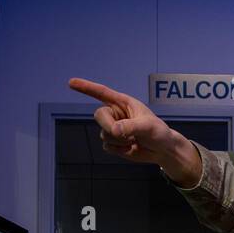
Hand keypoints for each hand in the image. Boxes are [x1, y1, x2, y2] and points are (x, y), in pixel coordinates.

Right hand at [68, 78, 201, 185]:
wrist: (163, 150)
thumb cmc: (159, 132)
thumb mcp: (148, 127)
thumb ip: (130, 127)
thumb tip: (114, 130)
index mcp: (123, 103)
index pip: (102, 93)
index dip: (86, 87)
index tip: (71, 82)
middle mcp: (116, 114)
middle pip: (99, 116)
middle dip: (108, 126)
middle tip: (125, 135)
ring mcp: (113, 129)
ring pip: (103, 134)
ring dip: (118, 141)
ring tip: (134, 141)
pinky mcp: (114, 143)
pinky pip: (107, 146)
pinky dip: (118, 150)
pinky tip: (130, 148)